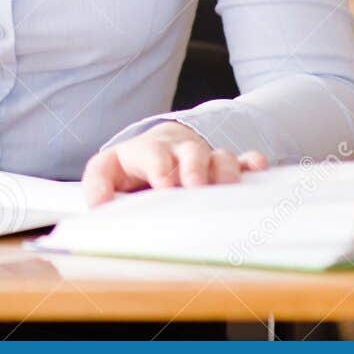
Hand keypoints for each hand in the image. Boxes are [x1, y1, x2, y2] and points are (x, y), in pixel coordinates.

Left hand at [82, 121, 265, 205]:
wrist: (157, 149)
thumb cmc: (132, 168)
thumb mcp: (109, 171)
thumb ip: (98, 185)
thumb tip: (96, 205)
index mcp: (146, 153)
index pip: (151, 154)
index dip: (159, 167)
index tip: (164, 185)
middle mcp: (176, 152)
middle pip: (189, 152)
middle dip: (194, 168)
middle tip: (195, 186)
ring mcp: (202, 158)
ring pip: (219, 157)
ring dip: (224, 171)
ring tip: (225, 188)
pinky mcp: (222, 167)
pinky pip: (242, 161)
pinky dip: (250, 164)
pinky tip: (257, 168)